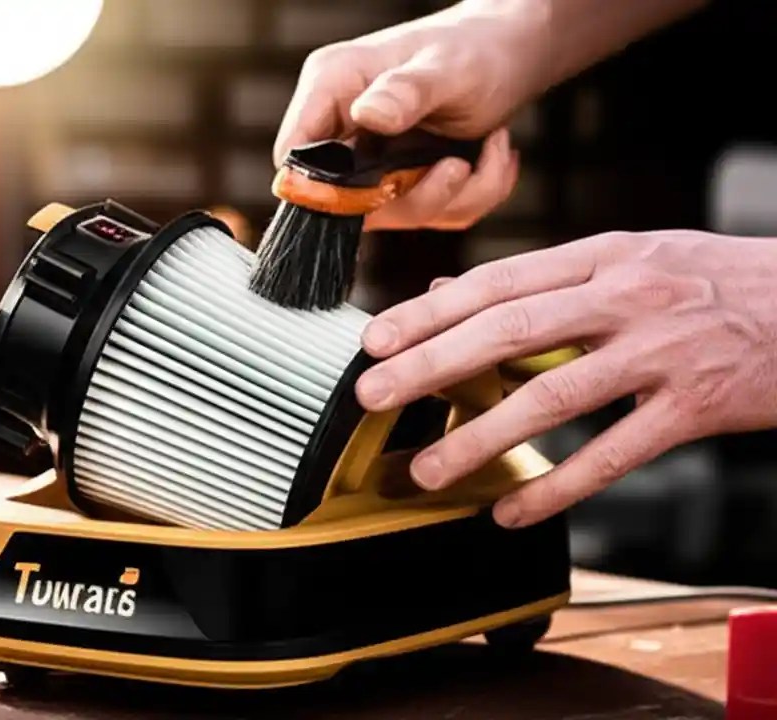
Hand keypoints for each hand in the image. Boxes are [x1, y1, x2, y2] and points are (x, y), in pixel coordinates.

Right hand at [274, 3, 543, 230]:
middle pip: (346, 201)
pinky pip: (430, 215)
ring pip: (395, 215)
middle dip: (416, 196)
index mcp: (332, 88)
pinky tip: (491, 154)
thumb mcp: (448, 67)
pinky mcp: (402, 182)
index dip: (325, 187)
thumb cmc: (476, 47)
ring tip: (492, 148)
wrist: (513, 53)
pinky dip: (472, 196)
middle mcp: (344, 128)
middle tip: (460, 165)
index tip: (384, 186)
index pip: (295, 154)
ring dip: (455, 196)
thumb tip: (367, 115)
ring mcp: (372, 160)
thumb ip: (408, 91)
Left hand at [352, 230, 776, 526]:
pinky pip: (613, 454)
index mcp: (606, 256)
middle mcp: (628, 297)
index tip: (376, 340)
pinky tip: (512, 510)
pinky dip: (557, 486)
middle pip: (508, 332)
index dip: (429, 313)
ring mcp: (662, 352)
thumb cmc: (721, 281)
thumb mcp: (636, 258)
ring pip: (552, 396)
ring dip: (480, 436)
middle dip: (430, 366)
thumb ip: (546, 279)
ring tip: (428, 469)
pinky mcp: (696, 406)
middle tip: (372, 397)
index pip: (498, 283)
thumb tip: (451, 291)